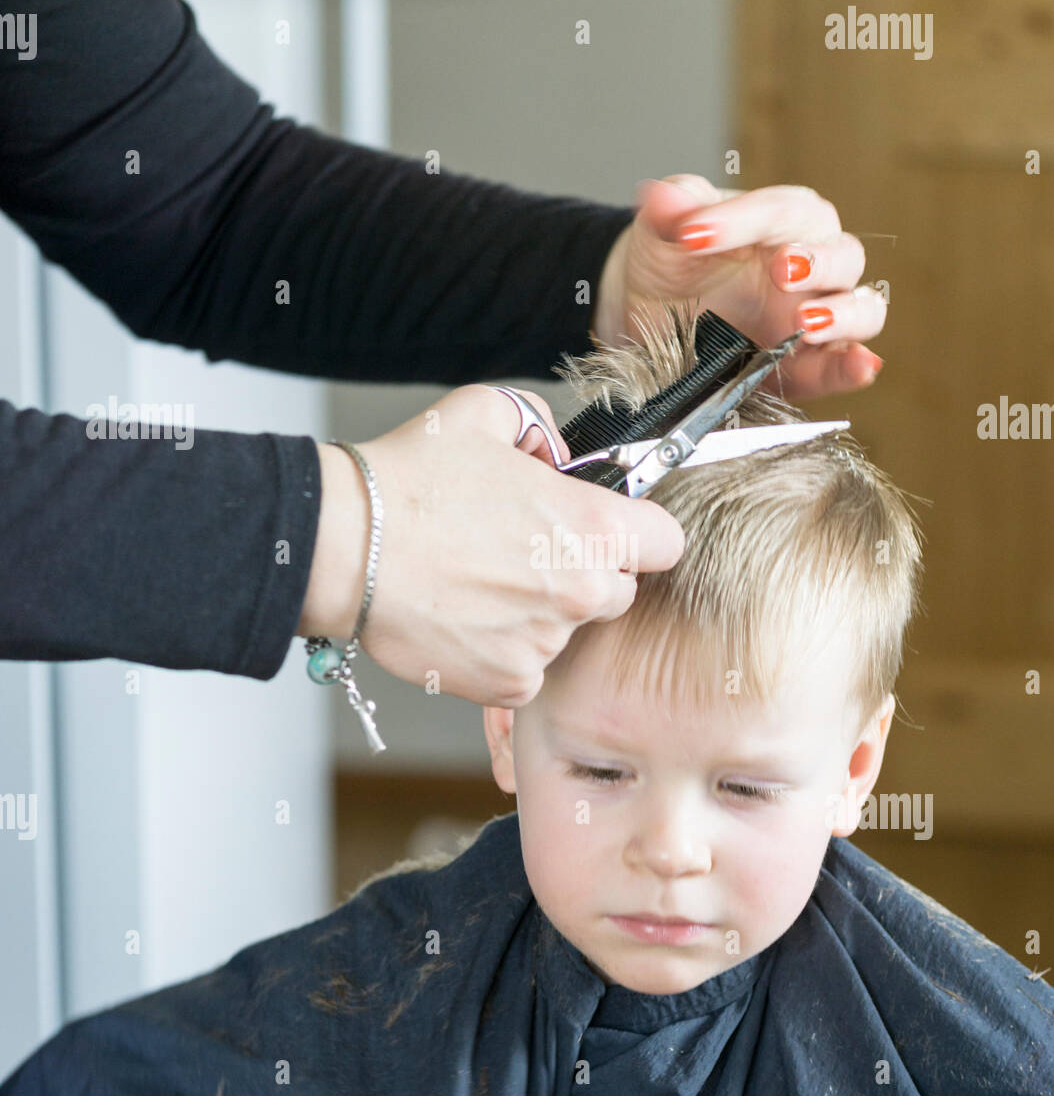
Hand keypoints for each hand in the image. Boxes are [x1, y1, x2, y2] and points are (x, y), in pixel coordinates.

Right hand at [297, 386, 685, 706]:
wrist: (345, 546)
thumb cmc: (409, 481)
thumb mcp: (484, 413)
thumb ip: (540, 427)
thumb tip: (556, 452)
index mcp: (591, 524)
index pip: (667, 543)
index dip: (639, 535)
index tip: (612, 533)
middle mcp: (580, 590)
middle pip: (618, 592)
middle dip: (584, 575)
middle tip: (526, 556)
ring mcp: (546, 643)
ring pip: (566, 633)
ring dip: (538, 615)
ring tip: (479, 584)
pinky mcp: (507, 683)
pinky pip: (527, 672)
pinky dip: (502, 654)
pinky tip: (465, 620)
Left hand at [593, 174, 886, 401]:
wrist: (653, 315)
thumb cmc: (674, 261)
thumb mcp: (661, 234)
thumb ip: (667, 214)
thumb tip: (659, 196)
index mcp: (783, 221)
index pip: (781, 211)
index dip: (740, 219)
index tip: (692, 233)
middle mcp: (813, 266)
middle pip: (843, 255)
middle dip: (816, 261)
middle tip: (780, 269)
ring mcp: (815, 319)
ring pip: (863, 309)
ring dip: (843, 314)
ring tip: (807, 321)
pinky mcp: (808, 368)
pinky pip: (842, 367)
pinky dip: (855, 368)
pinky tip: (861, 366)